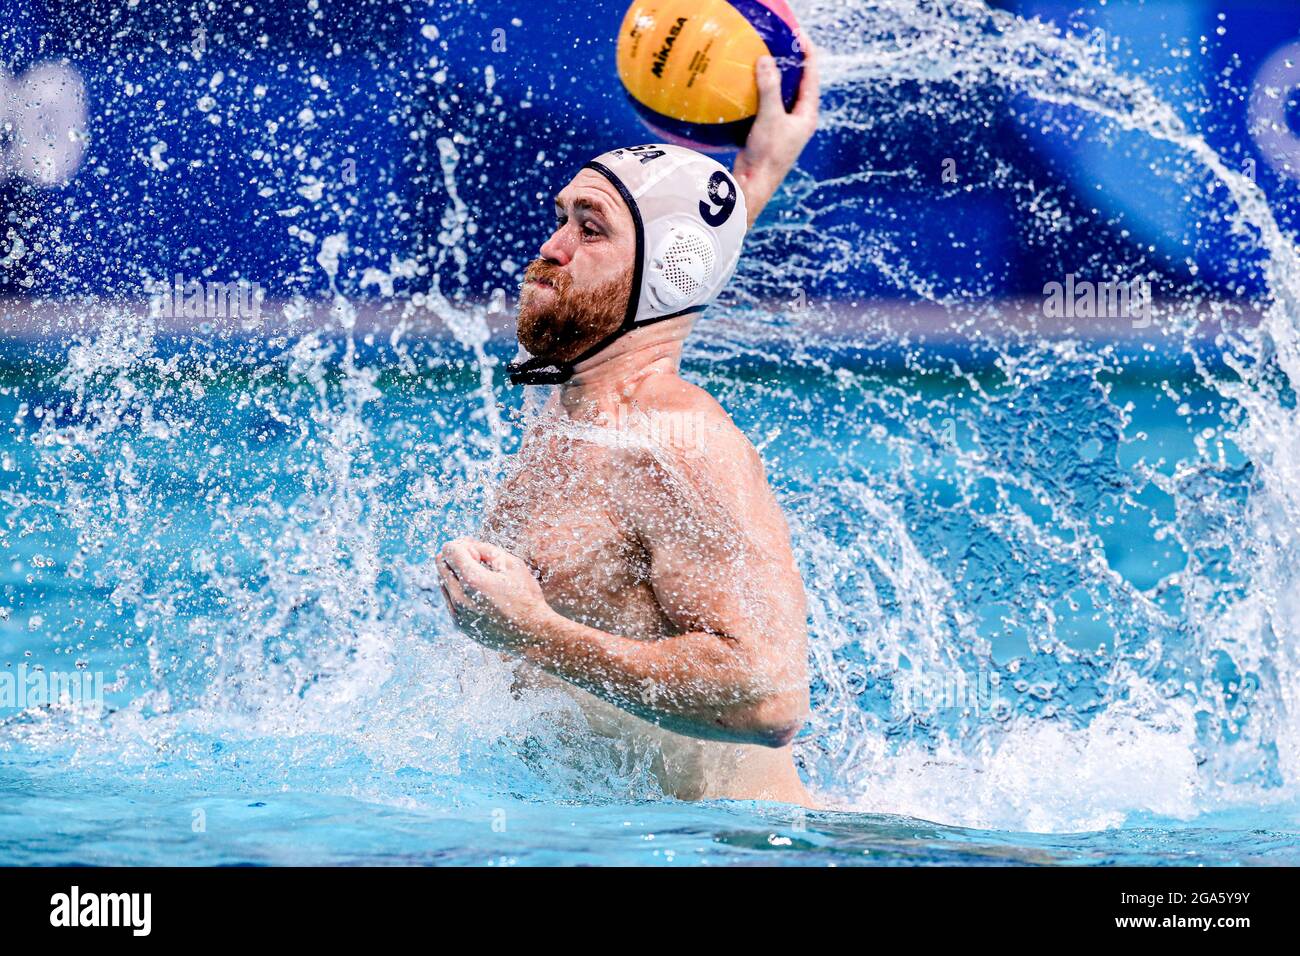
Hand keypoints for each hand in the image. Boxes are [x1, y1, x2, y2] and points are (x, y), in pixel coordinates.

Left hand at [437, 537, 551, 650]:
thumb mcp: (513, 565)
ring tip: (479, 577)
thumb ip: (487, 550)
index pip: (450, 550)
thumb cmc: (526, 597)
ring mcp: (457, 613)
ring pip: (442, 581)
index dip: (462, 544)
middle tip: (476, 560)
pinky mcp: (459, 624)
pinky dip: (458, 590)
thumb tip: (467, 544)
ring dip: (455, 573)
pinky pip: (449, 599)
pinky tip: (478, 593)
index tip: (476, 551)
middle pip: (441, 564)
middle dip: (455, 555)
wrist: (533, 633)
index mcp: (473, 580)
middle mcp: (460, 597)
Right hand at [733, 38, 819, 227]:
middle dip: (792, 63)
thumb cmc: (768, 154)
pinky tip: (748, 85)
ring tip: (766, 58)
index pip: (811, 77)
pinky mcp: (769, 132)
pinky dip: (760, 92)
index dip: (808, 55)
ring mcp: (784, 126)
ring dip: (775, 78)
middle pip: (798, 84)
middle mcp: (799, 120)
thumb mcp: (770, 117)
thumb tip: (765, 60)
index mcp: (807, 115)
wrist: (754, 185)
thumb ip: (769, 88)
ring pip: (782, 95)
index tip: (800, 37)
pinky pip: (767, 105)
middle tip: (782, 43)